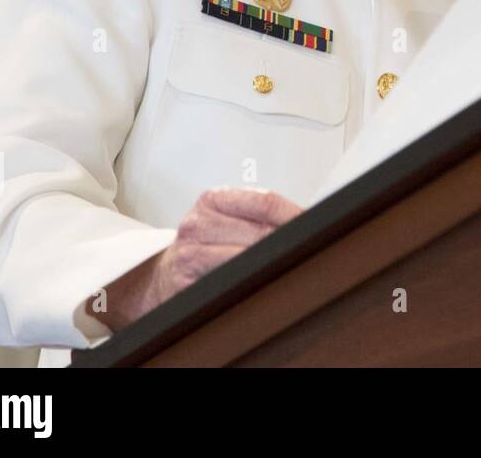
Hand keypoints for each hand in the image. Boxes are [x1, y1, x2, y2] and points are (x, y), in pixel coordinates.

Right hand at [87, 187, 302, 332]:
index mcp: (213, 199)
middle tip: (313, 247)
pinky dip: (250, 279)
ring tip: (292, 264)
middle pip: (259, 230)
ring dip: (272, 262)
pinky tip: (263, 280)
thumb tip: (310, 220)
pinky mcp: (185, 279)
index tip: (320, 225)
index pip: (265, 202)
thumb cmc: (203, 246)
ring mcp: (189, 251)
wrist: (161, 277)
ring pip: (246, 255)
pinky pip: (228, 279)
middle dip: (288, 241)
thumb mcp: (227, 221)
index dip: (295, 215)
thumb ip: (259, 216)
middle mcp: (198, 222)